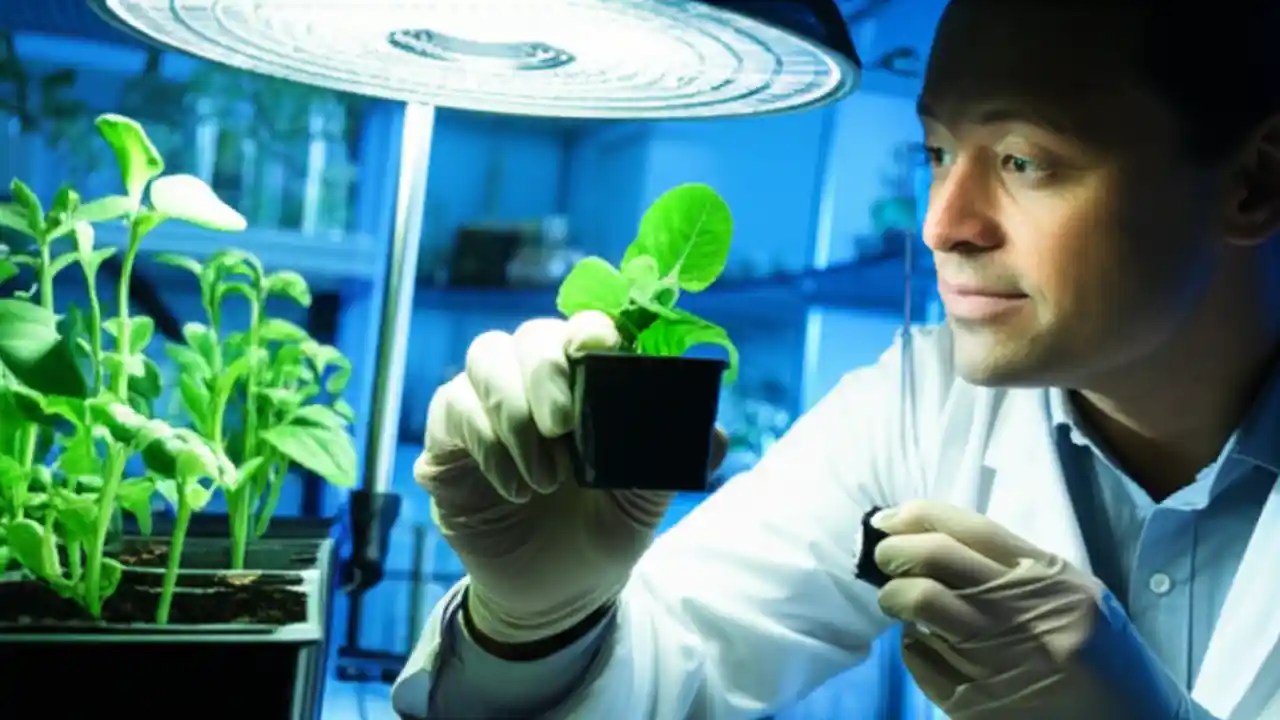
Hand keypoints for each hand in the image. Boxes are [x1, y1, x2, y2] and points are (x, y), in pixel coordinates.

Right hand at [418, 311, 727, 646]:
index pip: (582, 330)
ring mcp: (486, 408)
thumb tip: (715, 435)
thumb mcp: (642, 504)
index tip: (595, 345)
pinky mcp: (449, 442)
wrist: (555, 597)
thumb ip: (669, 463)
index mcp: (585, 384)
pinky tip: (515, 487)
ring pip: (483, 359)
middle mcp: (533, 384)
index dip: (587, 327)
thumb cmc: (601, 535)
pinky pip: (451, 411)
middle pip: (526, 336)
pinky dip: (485, 444)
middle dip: (544, 372)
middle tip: (562, 426)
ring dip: (513, 411)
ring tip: (544, 475)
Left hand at [870, 500, 1200, 719]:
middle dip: (894, 553)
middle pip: (934, 562)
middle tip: (884, 558)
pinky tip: (925, 642)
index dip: (917, 516)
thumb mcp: (1074, 594)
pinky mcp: (976, 702)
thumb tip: (932, 536)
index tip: (888, 520)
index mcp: (1050, 579)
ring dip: (895, 597)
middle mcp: (1021, 615)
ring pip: (918, 607)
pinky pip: (920, 658)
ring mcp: (997, 659)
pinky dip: (913, 644)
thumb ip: (1013, 564)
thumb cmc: (1101, 653)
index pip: (969, 529)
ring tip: (898, 599)